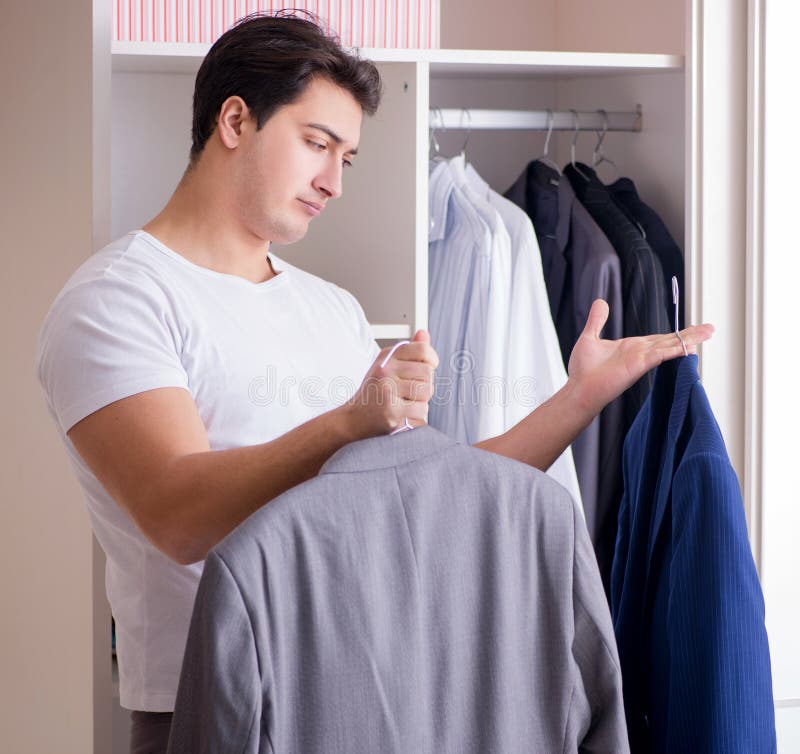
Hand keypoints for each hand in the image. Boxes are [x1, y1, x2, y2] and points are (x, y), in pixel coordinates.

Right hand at [345, 329, 438, 435]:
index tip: (429, 366)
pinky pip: (421, 409)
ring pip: (426, 391)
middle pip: (427, 373)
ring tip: (407, 402)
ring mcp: (387, 390)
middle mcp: (385, 370)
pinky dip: (418, 414)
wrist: (355, 418)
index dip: (431, 359)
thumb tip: (424, 332)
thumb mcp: (388, 366)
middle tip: (411, 391)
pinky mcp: (391, 410)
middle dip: (425, 384)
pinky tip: (405, 413)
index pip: (422, 349)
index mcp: (387, 357)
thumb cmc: (375, 391)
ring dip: (422, 400)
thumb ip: (410, 351)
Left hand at [567, 299, 714, 415]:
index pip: (658, 338)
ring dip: (689, 339)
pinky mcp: (639, 365)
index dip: (675, 333)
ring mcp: (641, 359)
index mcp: (631, 347)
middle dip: (690, 335)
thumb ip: (597, 320)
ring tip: (708, 333)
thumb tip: (600, 301)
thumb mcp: (590, 337)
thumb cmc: (583, 370)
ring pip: (669, 345)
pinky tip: (689, 346)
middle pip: (669, 340)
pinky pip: (660, 354)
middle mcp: (640, 353)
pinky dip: (674, 349)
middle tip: (710, 329)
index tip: (692, 329)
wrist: (578, 389)